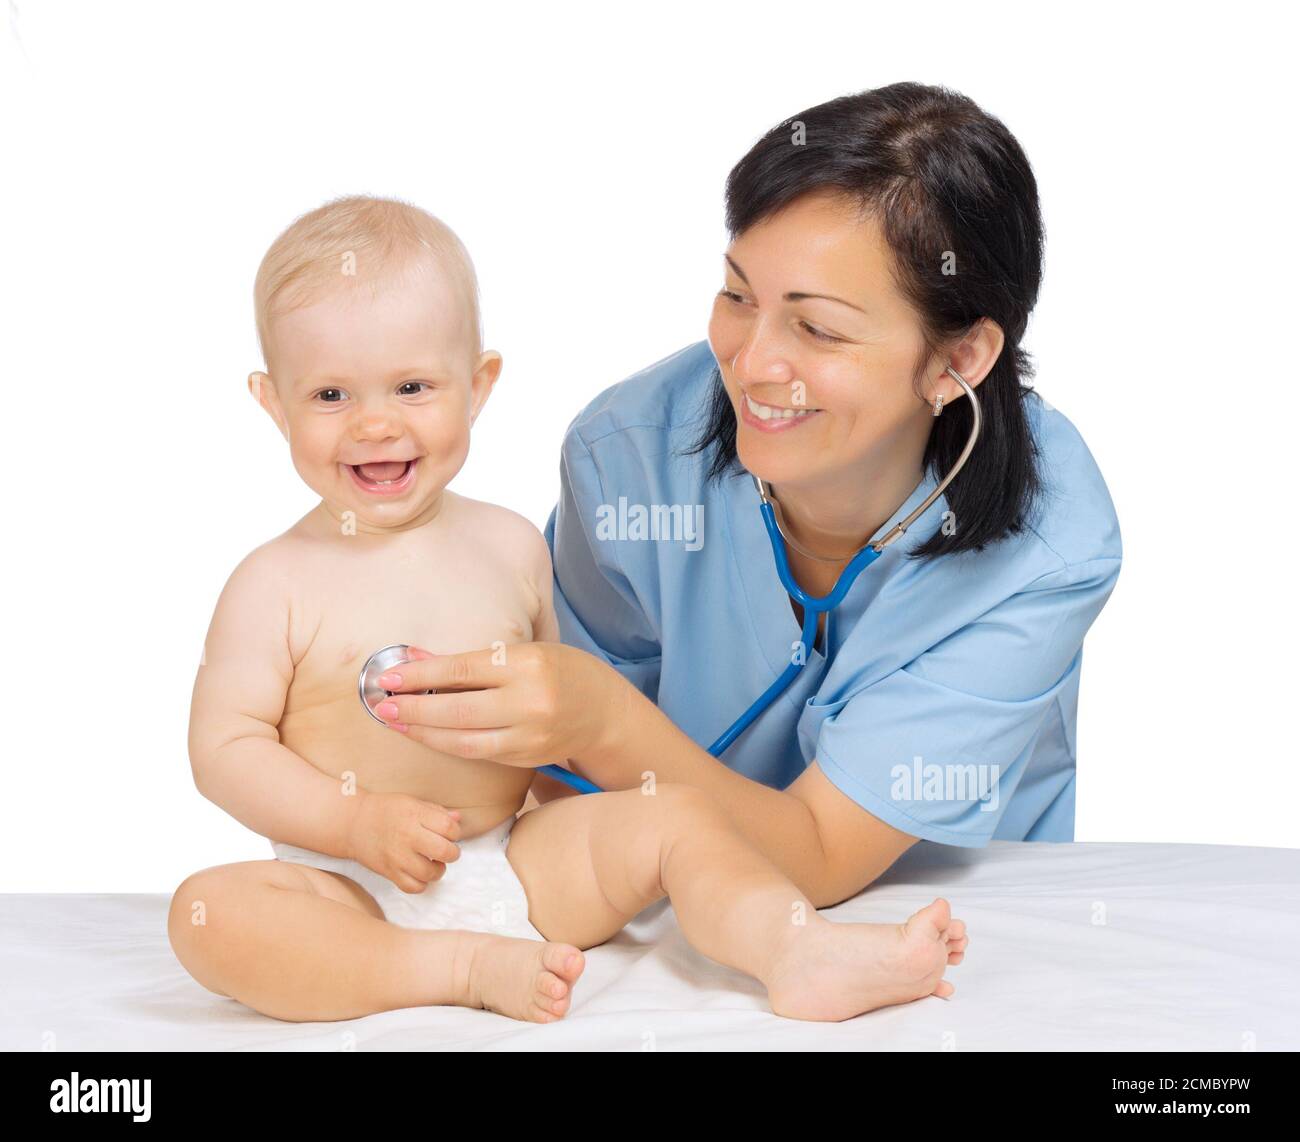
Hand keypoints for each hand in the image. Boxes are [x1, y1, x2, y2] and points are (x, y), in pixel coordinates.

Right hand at [345, 790, 461, 893]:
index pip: (449, 827)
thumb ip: (436, 811)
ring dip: (438, 870)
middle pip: (444, 851)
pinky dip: (421, 884)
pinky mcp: (389, 872)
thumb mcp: (412, 802)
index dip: (455, 832)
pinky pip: (413, 887)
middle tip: (446, 850)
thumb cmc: (387, 810)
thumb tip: (458, 818)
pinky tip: (420, 873)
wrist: (354, 823)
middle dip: (452, 852)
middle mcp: (407, 836)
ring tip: (433, 863)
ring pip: (430, 873)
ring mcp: (397, 857)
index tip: (449, 833)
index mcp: (414, 815)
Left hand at [370, 642, 625, 766]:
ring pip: (463, 741)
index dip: (420, 676)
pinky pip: (478, 753)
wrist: (603, 712)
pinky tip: (426, 736)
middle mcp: (529, 702)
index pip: (461, 671)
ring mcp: (528, 735)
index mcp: (527, 665)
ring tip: (395, 724)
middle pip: (457, 710)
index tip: (389, 677)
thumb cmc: (558, 671)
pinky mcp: (525, 758)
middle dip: (414, 710)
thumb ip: (470, 660)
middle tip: (382, 705)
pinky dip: (447, 745)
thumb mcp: (522, 652)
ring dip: (423, 734)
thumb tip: (414, 658)